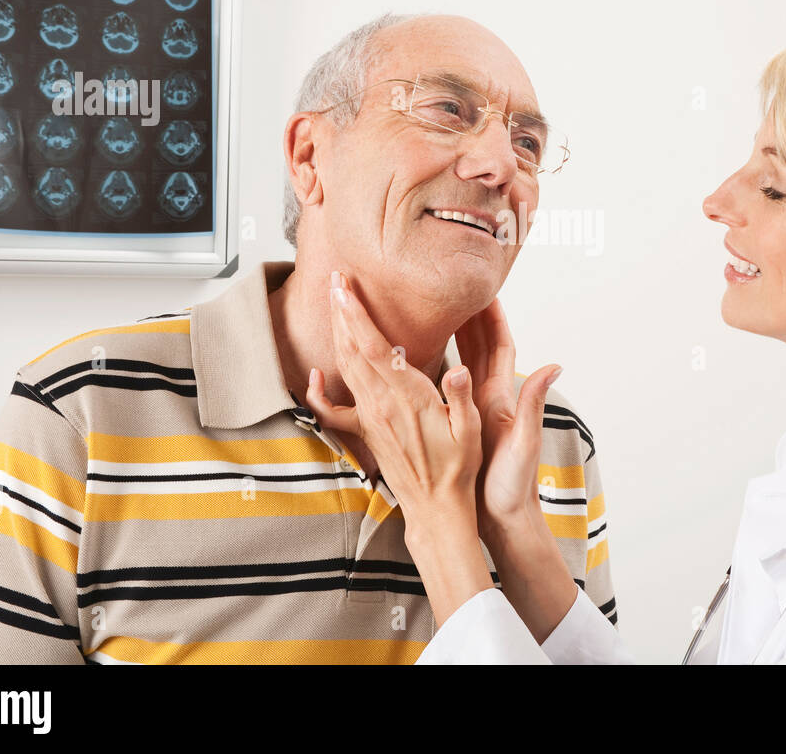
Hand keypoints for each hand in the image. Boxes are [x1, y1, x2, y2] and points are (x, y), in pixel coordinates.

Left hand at [305, 271, 481, 536]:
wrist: (436, 508)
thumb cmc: (458, 468)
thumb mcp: (471, 431)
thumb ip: (463, 397)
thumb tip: (461, 371)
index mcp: (408, 399)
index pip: (376, 348)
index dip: (358, 315)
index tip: (346, 288)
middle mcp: (381, 405)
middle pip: (352, 349)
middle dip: (341, 311)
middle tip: (335, 278)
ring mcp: (369, 417)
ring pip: (344, 367)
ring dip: (336, 333)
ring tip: (333, 303)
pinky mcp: (365, 430)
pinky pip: (332, 409)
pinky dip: (318, 390)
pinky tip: (314, 374)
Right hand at [455, 298, 561, 537]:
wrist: (501, 520)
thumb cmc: (513, 486)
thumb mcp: (524, 443)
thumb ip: (535, 404)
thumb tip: (555, 365)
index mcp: (501, 398)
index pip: (499, 346)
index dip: (493, 316)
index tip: (484, 286)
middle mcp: (487, 398)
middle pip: (477, 345)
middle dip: (467, 313)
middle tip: (451, 283)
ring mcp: (471, 409)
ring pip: (458, 360)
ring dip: (450, 332)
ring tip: (431, 305)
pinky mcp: (456, 423)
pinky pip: (442, 383)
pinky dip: (433, 362)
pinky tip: (417, 351)